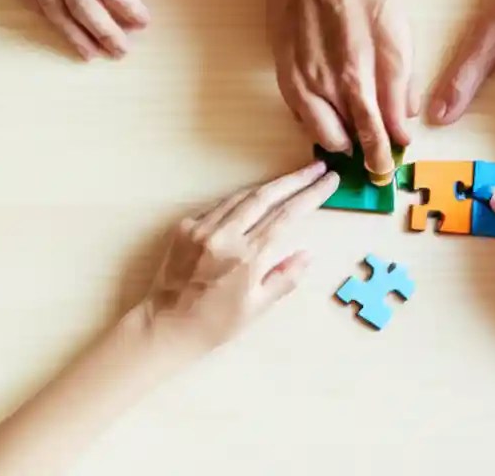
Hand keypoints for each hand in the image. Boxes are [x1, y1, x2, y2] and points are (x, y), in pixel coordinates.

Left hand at [143, 162, 338, 349]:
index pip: (288, 216)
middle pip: (267, 196)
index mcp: (248, 258)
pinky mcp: (184, 227)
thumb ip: (285, 278)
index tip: (329, 181)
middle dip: (295, 179)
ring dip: (269, 186)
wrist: (165, 327)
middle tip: (317, 168)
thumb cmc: (215, 325)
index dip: (311, 195)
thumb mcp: (258, 308)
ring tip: (291, 178)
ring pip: (242, 196)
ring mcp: (202, 228)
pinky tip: (251, 202)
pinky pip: (218, 207)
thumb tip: (307, 253)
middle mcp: (225, 236)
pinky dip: (239, 202)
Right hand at [191, 0, 413, 181]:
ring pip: (330, 137)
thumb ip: (402, 67)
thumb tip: (406, 109)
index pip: (394, 121)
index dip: (398, 144)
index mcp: (382, 59)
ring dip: (344, 146)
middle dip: (375, 160)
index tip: (400, 153)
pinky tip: (326, 119)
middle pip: (364, 138)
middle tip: (379, 171)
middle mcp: (348, 76)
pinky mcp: (286, 76)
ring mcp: (314, 79)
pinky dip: (316, 127)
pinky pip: (303, 119)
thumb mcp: (396, 16)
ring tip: (352, 144)